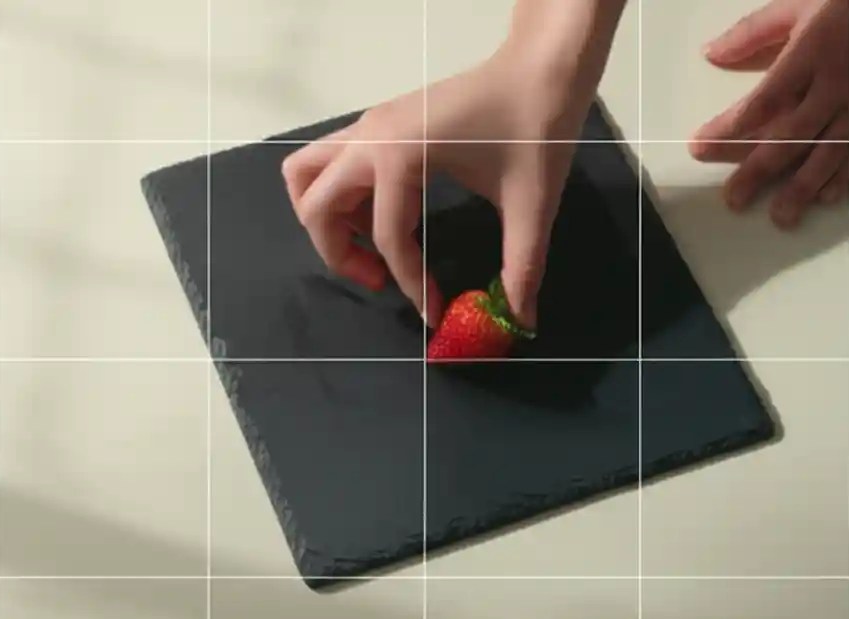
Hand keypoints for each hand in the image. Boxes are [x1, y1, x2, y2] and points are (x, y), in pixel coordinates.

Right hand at [281, 48, 591, 329]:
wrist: (540, 69)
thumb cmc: (536, 126)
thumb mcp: (531, 203)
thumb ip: (521, 266)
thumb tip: (522, 320)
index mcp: (401, 153)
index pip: (389, 236)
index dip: (410, 284)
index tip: (434, 314)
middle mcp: (371, 137)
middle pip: (316, 206)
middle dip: (341, 254)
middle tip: (381, 279)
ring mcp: (370, 125)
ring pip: (308, 175)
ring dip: (328, 218)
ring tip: (373, 243)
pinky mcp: (380, 123)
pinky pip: (332, 163)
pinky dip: (341, 195)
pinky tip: (389, 214)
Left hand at [690, 0, 848, 227]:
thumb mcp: (801, 1)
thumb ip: (754, 31)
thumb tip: (710, 54)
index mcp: (809, 53)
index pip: (761, 102)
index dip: (729, 129)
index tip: (701, 147)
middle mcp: (836, 83)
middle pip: (789, 137)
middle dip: (756, 171)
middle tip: (732, 200)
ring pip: (827, 153)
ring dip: (799, 188)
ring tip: (778, 217)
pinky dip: (845, 176)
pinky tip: (823, 198)